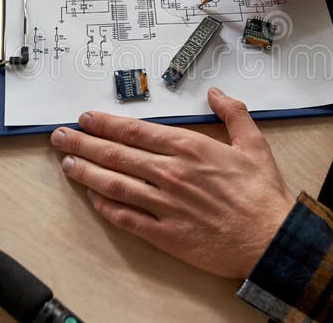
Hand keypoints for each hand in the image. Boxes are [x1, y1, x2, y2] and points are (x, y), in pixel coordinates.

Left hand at [50, 87, 295, 278]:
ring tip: (66, 164)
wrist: (272, 240)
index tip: (86, 118)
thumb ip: (233, 112)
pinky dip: (105, 206)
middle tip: (60, 136)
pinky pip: (126, 217)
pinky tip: (93, 197)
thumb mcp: (254, 143)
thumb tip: (215, 93)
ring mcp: (165, 204)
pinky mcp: (165, 233)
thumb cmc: (262, 194)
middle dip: (83, 143)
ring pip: (114, 184)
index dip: (105, 123)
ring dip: (86, 172)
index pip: (135, 131)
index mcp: (190, 148)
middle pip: (116, 154)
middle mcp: (171, 173)